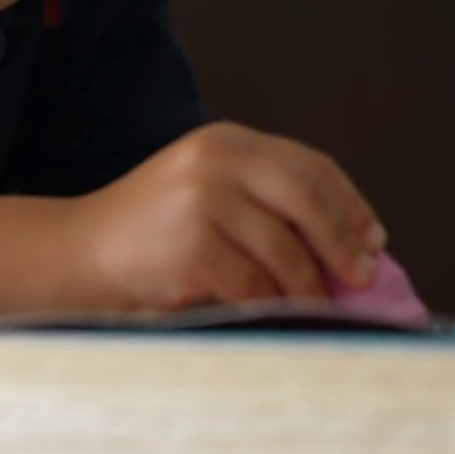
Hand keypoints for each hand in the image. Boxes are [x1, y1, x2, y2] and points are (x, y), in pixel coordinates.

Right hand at [66, 122, 386, 311]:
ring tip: (315, 306)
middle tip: (360, 277)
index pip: (310, 166)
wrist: (81, 251)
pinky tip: (272, 311)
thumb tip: (351, 246)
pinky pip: (256, 282)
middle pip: (307, 198)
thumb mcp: (208, 191)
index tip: (373, 242)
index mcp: (226, 142)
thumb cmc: (154, 231)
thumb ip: (265, 201)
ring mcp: (202, 201)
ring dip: (309, 286)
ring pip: (286, 249)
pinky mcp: (193, 246)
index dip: (350, 205)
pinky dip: (272, 303)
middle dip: (341, 243)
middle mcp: (216, 161)